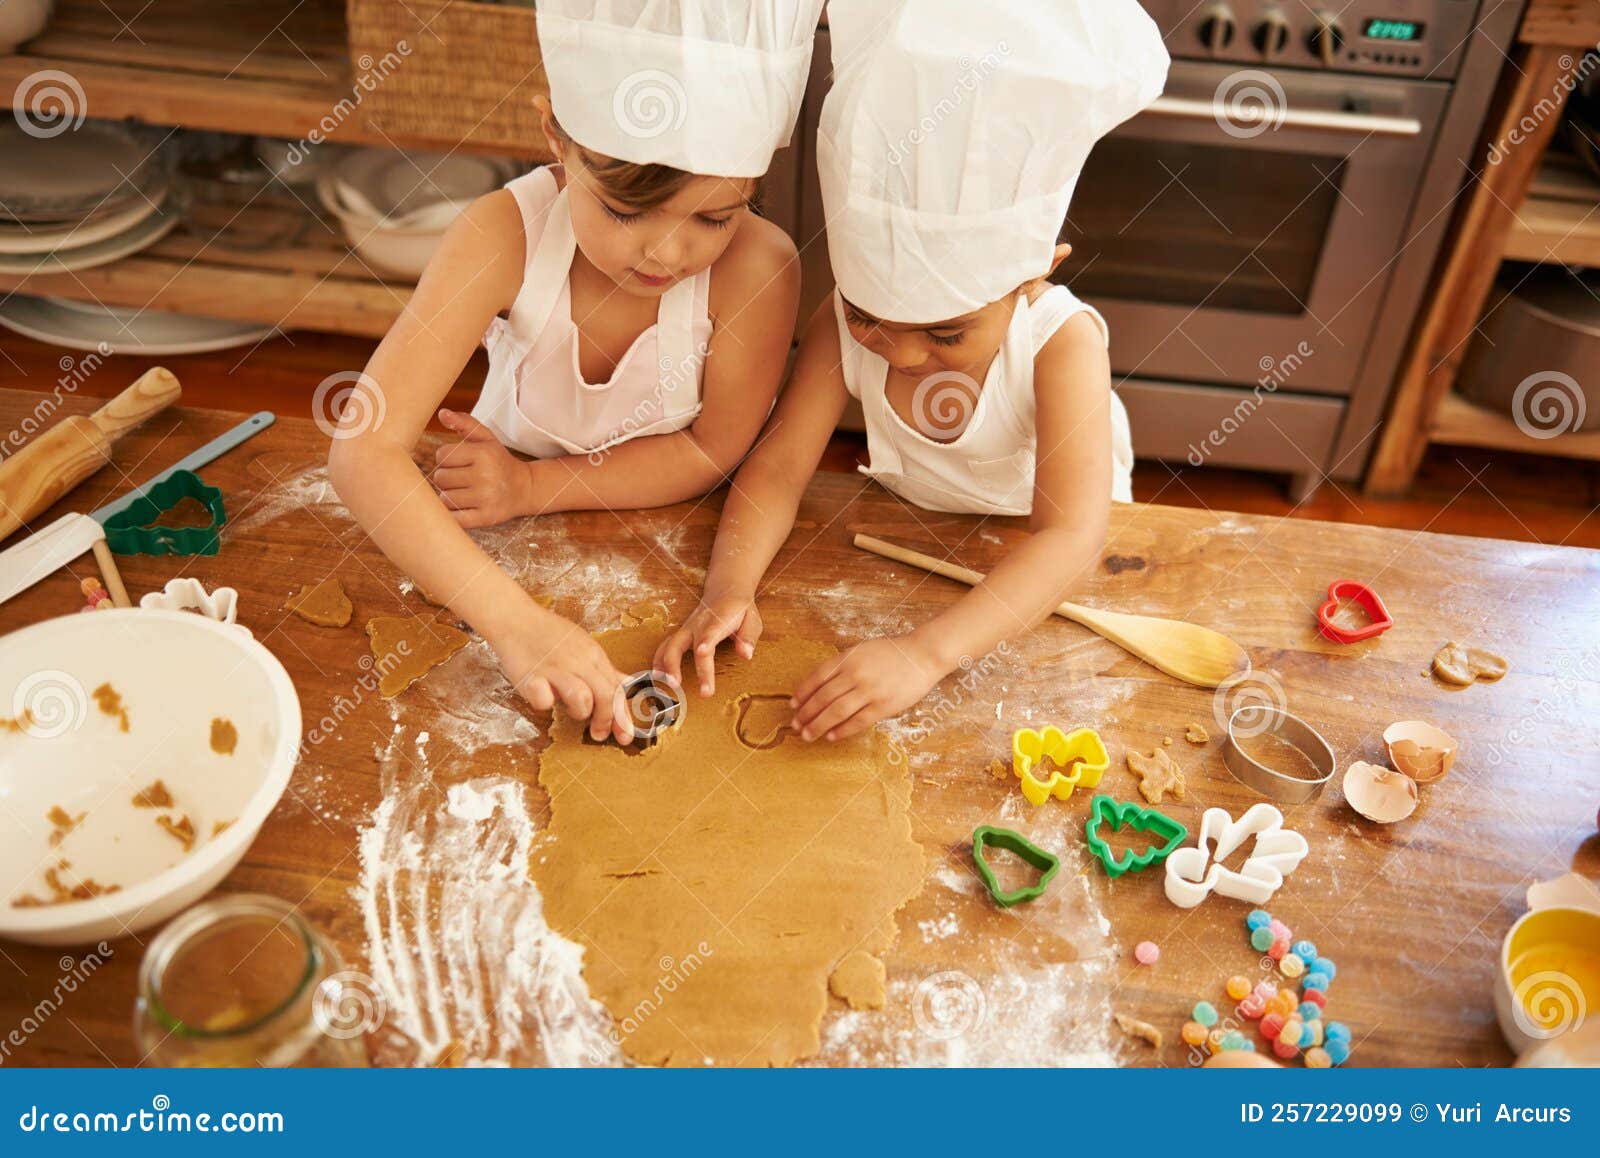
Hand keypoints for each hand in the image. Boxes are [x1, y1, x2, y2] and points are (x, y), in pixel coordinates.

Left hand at [432, 409, 532, 528]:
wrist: (524, 488)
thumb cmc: (499, 461)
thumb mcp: (486, 439)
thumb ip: (465, 423)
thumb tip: (442, 413)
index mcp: (483, 454)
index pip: (442, 455)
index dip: (446, 458)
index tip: (457, 461)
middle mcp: (485, 476)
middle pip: (441, 478)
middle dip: (447, 477)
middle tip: (461, 478)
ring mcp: (486, 499)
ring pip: (445, 498)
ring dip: (450, 496)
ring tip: (464, 492)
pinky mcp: (486, 518)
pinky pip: (455, 518)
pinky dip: (453, 514)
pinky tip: (462, 507)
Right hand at [490, 606, 632, 742]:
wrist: (515, 619)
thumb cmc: (548, 634)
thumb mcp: (584, 646)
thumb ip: (604, 670)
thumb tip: (626, 684)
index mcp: (593, 655)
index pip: (617, 689)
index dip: (623, 715)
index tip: (624, 735)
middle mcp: (578, 661)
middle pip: (606, 696)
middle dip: (605, 720)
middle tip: (598, 734)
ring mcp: (554, 668)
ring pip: (582, 698)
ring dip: (578, 711)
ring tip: (567, 707)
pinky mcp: (530, 676)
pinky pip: (543, 699)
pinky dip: (544, 703)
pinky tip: (542, 696)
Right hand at [652, 590, 762, 695]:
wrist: (726, 590)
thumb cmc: (739, 609)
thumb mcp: (752, 620)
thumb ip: (748, 637)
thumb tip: (746, 654)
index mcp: (717, 622)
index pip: (709, 633)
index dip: (705, 643)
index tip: (701, 652)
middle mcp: (698, 625)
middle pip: (680, 644)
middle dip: (675, 664)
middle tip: (677, 684)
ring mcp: (687, 629)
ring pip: (669, 645)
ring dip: (664, 664)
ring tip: (664, 683)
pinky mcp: (682, 633)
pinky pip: (666, 646)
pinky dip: (659, 661)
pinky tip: (658, 676)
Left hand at [789, 635, 947, 741]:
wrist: (922, 656)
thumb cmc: (891, 653)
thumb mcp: (861, 650)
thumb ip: (842, 665)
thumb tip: (818, 685)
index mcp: (848, 658)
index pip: (817, 677)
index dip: (802, 693)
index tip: (793, 705)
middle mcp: (856, 674)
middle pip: (823, 697)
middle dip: (806, 713)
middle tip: (796, 725)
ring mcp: (870, 691)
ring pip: (836, 712)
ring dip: (818, 725)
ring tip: (807, 735)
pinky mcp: (883, 706)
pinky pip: (857, 721)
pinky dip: (842, 730)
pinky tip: (831, 736)